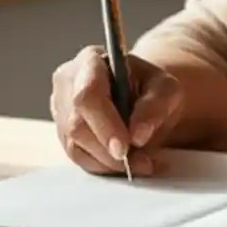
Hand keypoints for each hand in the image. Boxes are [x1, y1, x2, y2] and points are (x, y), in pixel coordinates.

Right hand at [49, 45, 183, 175]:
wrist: (141, 96)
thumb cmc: (151, 87)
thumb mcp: (166, 89)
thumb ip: (155, 107)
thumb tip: (138, 136)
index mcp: (90, 61)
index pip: (88, 95)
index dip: (104, 124)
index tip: (125, 148)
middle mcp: (68, 82)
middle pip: (76, 123)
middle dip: (108, 149)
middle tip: (140, 162)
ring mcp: (60, 108)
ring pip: (74, 145)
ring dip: (109, 161)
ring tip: (141, 163)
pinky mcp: (62, 131)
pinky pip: (77, 157)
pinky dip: (103, 165)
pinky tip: (125, 164)